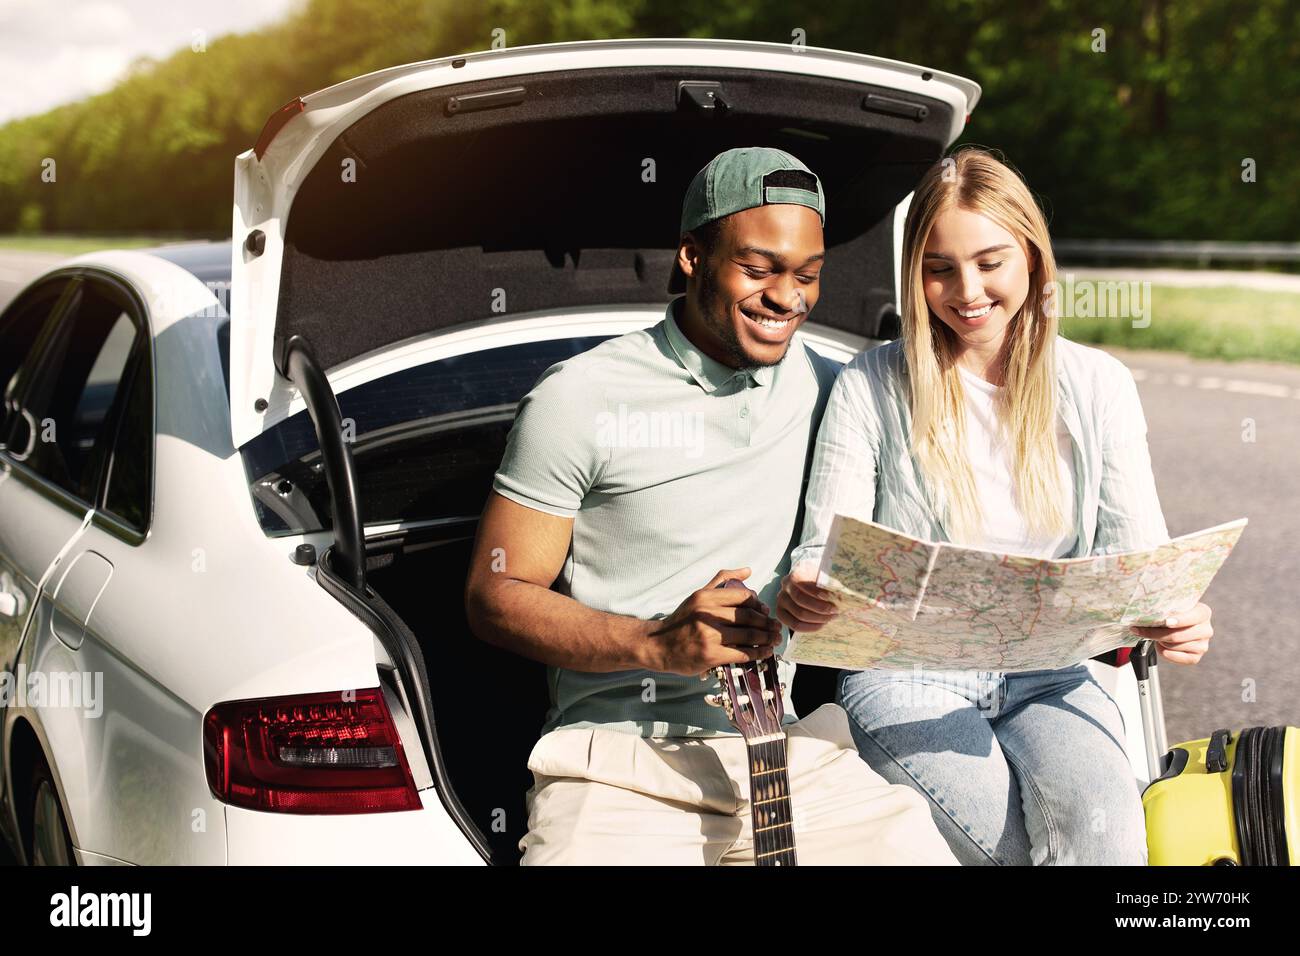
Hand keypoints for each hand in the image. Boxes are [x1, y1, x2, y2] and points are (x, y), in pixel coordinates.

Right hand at [645, 567, 781, 675]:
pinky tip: (765, 652)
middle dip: (767, 623)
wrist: (658, 645)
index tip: (766, 612)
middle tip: (776, 627)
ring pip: (748, 635)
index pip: (743, 597)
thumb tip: (748, 570)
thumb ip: (722, 580)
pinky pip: (742, 653)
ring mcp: (709, 635)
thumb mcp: (698, 595)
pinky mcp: (711, 655)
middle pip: (749, 617)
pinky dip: (758, 653)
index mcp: (706, 597)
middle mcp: (707, 614)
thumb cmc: (682, 620)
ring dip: (767, 638)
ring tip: (774, 639)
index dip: (759, 605)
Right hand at [775, 560, 838, 632]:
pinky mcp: (780, 613)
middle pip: (800, 599)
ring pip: (798, 614)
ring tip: (831, 618)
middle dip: (820, 608)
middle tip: (835, 611)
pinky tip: (821, 625)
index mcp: (795, 573)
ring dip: (818, 618)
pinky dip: (810, 627)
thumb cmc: (820, 582)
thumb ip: (830, 583)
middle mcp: (785, 585)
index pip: (803, 582)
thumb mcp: (825, 577)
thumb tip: (841, 594)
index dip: (818, 592)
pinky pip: (794, 625)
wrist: (808, 585)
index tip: (836, 599)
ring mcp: (781, 599)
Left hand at [1131, 602, 1212, 664]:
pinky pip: (1176, 658)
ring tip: (1156, 636)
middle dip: (1156, 633)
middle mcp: (1206, 629)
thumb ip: (1165, 608)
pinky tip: (1161, 646)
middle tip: (1140, 630)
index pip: (1192, 617)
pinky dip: (1164, 652)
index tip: (1165, 622)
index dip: (1178, 620)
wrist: (1176, 625)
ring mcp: (1203, 645)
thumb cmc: (1172, 614)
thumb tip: (1146, 613)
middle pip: (1177, 635)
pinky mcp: (1196, 657)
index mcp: (1203, 613)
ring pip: (1173, 646)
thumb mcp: (1171, 607)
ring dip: (1159, 642)